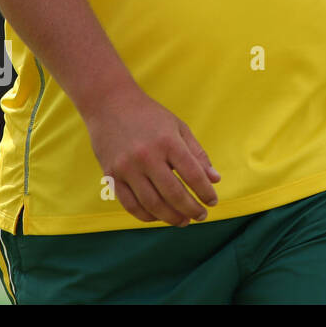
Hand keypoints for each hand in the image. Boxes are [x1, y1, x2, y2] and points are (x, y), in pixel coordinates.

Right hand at [81, 83, 220, 225]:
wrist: (110, 105)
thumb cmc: (151, 116)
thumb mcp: (179, 128)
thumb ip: (197, 155)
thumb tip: (215, 180)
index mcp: (168, 142)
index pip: (192, 174)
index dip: (205, 191)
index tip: (213, 201)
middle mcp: (147, 156)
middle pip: (173, 193)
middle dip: (191, 209)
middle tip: (201, 216)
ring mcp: (126, 168)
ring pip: (152, 203)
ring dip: (170, 217)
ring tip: (183, 222)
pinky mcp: (111, 175)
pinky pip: (130, 204)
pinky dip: (146, 215)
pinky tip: (159, 217)